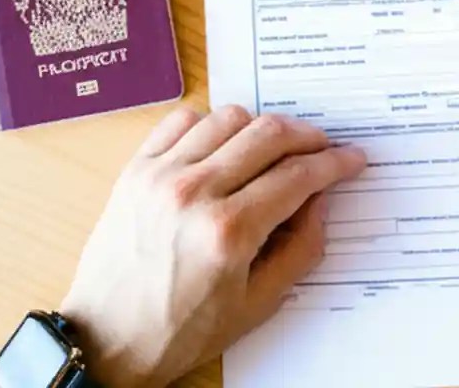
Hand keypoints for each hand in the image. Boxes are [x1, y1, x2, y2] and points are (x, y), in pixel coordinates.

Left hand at [59, 106, 365, 387]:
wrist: (107, 339)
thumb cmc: (181, 331)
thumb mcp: (258, 304)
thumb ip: (301, 248)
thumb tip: (319, 200)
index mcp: (229, 232)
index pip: (298, 175)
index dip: (334, 163)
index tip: (351, 159)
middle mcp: (194, 193)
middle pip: (269, 134)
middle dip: (308, 136)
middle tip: (322, 148)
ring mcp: (160, 176)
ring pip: (228, 118)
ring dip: (261, 128)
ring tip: (273, 149)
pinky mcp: (135, 171)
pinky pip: (182, 121)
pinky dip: (211, 124)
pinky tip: (223, 146)